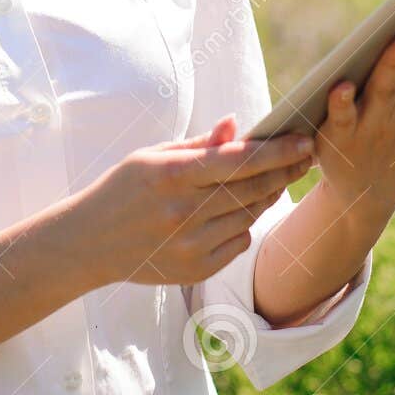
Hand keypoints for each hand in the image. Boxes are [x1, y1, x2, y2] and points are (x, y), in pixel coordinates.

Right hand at [80, 119, 316, 286]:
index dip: (277, 151)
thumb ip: (198, 145)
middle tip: (305, 157)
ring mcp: (192, 244)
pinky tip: (241, 210)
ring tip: (277, 179)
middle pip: (252, 188)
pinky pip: (239, 241)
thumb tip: (235, 125)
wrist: (89, 243)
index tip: (304, 141)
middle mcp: (185, 211)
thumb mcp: (152, 157)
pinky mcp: (197, 269)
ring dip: (268, 195)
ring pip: (250, 215)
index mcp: (173, 175)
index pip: (239, 160)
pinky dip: (245, 224)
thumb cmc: (122, 190)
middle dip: (285, 170)